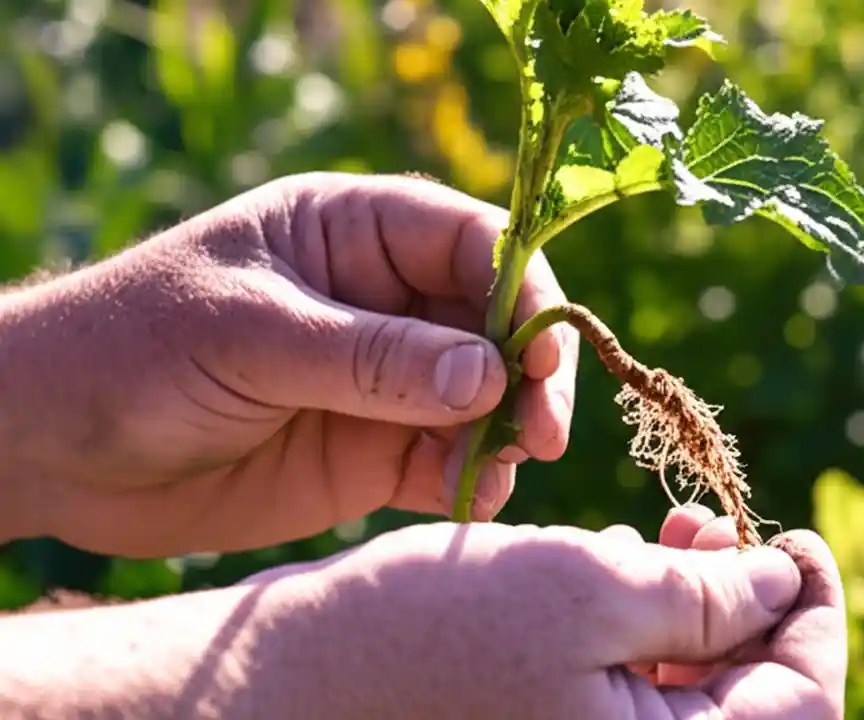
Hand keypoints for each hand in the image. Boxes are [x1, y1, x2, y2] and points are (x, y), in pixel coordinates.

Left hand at [0, 173, 577, 555]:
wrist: (56, 448)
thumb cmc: (134, 351)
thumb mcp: (249, 336)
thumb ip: (369, 357)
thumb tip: (488, 374)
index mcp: (355, 232)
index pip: (474, 239)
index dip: (523, 287)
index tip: (542, 350)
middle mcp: (385, 302)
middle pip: (498, 322)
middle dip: (530, 372)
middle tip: (541, 430)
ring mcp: (384, 380)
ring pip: (485, 397)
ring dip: (507, 432)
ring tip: (499, 468)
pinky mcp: (374, 452)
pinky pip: (448, 460)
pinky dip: (471, 479)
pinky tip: (467, 495)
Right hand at [236, 514, 843, 718]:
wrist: (289, 681)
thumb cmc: (431, 634)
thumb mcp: (588, 592)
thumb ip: (708, 597)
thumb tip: (782, 582)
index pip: (801, 706)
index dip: (817, 614)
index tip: (803, 537)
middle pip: (747, 700)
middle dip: (748, 603)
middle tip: (722, 520)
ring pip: (685, 694)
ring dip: (693, 607)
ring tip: (674, 530)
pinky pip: (624, 697)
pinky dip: (636, 629)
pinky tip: (615, 563)